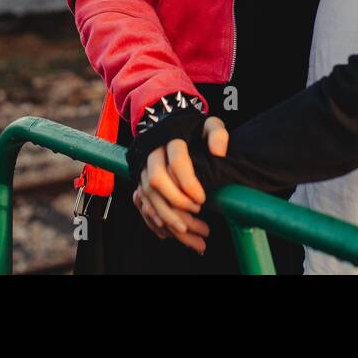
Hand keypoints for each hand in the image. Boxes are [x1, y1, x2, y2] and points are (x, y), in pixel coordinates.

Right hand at [133, 116, 227, 252]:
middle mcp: (152, 152)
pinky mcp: (139, 180)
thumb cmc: (193, 129)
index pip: (176, 160)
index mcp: (170, 137)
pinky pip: (140, 203)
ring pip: (147, 195)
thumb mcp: (208, 125)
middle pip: (156, 180)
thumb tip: (218, 153)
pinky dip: (154, 219)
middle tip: (197, 211)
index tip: (202, 198)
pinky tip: (170, 232)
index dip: (188, 182)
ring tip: (189, 232)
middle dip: (176, 202)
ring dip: (166, 216)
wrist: (169, 126)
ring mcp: (142, 167)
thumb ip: (217, 134)